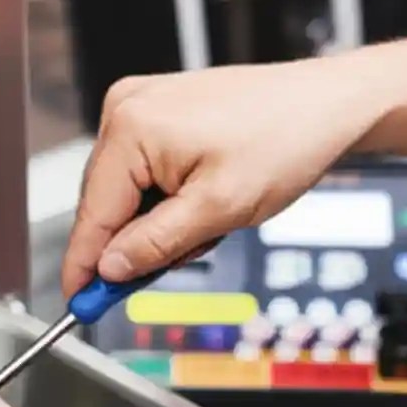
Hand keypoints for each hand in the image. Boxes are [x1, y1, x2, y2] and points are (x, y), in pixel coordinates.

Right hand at [62, 55, 388, 297]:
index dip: (84, 265)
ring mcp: (141, 106)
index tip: (77, 301)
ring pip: (125, 191)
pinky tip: (202, 200)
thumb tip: (110, 269)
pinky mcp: (157, 111)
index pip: (92, 213)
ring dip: (156, 220)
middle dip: (133, 242)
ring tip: (208, 221)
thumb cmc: (285, 139)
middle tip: (169, 266)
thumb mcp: (218, 209)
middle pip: (104, 202)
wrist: (328, 104)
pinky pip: (142, 170)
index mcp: (131, 126)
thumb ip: (155, 244)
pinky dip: (166, 198)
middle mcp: (126, 108)